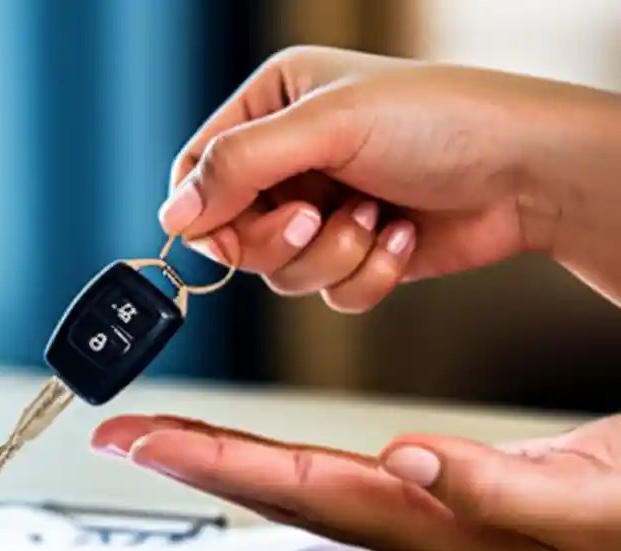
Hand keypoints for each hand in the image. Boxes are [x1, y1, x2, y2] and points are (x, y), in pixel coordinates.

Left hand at [92, 412, 620, 550]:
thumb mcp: (580, 502)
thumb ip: (493, 486)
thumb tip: (407, 459)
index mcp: (425, 520)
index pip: (293, 485)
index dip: (209, 460)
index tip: (142, 440)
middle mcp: (404, 520)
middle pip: (271, 487)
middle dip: (190, 457)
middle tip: (122, 434)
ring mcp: (414, 513)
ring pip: (293, 482)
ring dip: (221, 455)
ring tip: (165, 434)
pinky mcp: (431, 496)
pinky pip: (329, 474)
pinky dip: (275, 454)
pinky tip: (258, 445)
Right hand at [158, 45, 620, 310]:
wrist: (531, 173)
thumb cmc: (442, 121)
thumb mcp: (326, 127)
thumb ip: (237, 166)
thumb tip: (172, 215)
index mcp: (272, 105)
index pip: (198, 170)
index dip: (207, 212)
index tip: (231, 232)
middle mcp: (290, 157)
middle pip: (232, 232)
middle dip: (281, 237)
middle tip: (318, 216)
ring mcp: (321, 207)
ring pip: (278, 270)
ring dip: (331, 255)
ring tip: (375, 216)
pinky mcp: (353, 252)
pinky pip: (325, 292)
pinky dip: (364, 273)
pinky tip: (401, 234)